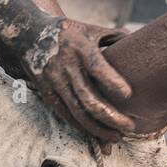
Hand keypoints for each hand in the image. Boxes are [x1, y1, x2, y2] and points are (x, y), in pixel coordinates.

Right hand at [0, 14, 135, 143]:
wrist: (27, 34)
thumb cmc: (66, 32)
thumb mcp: (89, 29)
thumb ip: (113, 37)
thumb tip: (138, 43)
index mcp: (80, 49)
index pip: (98, 68)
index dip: (113, 83)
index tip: (129, 94)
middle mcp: (67, 67)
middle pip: (89, 98)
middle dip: (111, 116)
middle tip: (130, 126)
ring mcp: (55, 82)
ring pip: (78, 112)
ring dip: (98, 128)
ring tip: (116, 137)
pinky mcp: (47, 92)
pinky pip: (65, 114)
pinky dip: (81, 127)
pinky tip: (96, 134)